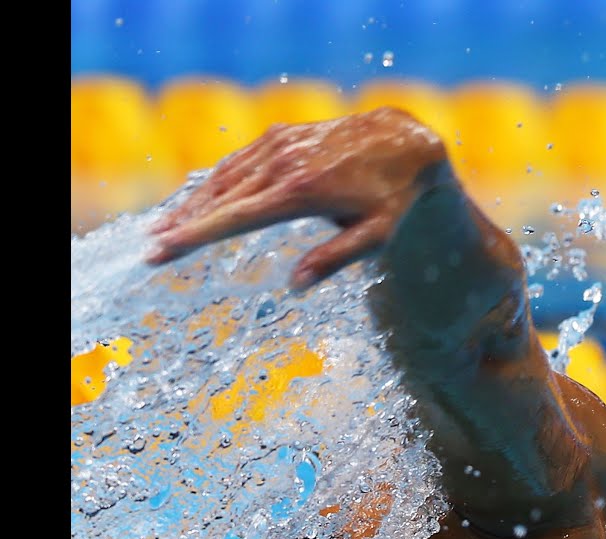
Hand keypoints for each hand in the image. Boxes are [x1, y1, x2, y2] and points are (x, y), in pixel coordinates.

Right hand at [146, 107, 446, 288]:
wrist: (405, 139)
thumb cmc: (394, 196)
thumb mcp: (377, 234)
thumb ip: (336, 259)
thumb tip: (294, 286)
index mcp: (301, 191)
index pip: (236, 218)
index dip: (195, 235)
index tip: (161, 250)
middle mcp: (283, 163)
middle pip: (220, 198)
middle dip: (183, 224)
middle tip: (151, 249)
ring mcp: (279, 144)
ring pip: (223, 176)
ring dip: (193, 202)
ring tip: (165, 227)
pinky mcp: (281, 135)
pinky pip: (238, 160)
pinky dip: (214, 180)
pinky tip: (200, 199)